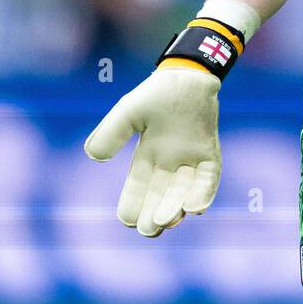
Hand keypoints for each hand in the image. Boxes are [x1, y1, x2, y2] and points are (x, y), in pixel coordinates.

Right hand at [84, 65, 221, 236]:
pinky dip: (203, 193)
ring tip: (168, 221)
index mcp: (147, 157)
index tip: (126, 219)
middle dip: (154, 214)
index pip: (138, 188)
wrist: (188, 74)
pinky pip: (208, 177)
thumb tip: (93, 156)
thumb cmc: (157, 93)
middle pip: (161, 197)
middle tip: (149, 229)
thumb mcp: (127, 112)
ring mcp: (191, 159)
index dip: (132, 204)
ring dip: (176, 207)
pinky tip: (196, 208)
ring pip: (183, 192)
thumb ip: (111, 132)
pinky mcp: (209, 152)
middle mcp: (169, 163)